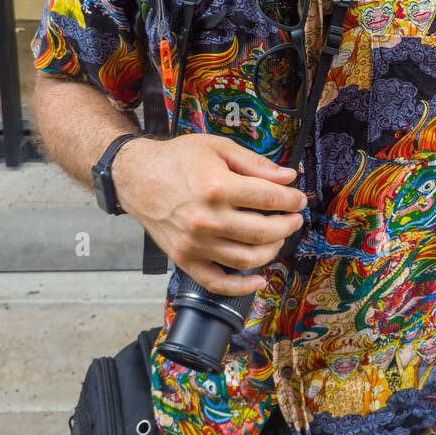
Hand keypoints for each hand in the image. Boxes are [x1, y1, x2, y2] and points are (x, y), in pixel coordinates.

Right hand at [113, 135, 308, 296]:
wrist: (136, 177)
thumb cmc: (177, 159)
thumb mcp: (218, 147)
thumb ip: (255, 163)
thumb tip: (288, 177)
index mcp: (218, 188)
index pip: (270, 199)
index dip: (291, 200)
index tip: (298, 199)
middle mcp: (207, 219)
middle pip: (263, 232)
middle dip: (288, 225)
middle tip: (294, 218)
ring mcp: (196, 243)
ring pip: (247, 259)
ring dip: (272, 251)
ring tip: (278, 238)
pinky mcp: (185, 259)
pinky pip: (217, 283)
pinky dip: (241, 287)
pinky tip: (258, 280)